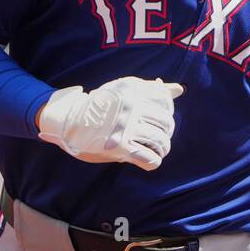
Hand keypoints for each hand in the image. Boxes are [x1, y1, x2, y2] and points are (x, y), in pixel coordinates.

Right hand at [37, 76, 183, 170]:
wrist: (69, 119)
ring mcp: (126, 127)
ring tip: (156, 149)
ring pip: (161, 141)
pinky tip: (148, 159)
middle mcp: (132, 106)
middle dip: (166, 132)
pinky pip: (150, 159)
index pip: (166, 102)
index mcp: (134, 89)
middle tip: (158, 137)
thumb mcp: (124, 88)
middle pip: (166, 123)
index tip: (157, 120)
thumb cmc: (101, 104)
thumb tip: (180, 89)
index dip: (168, 113)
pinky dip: (153, 162)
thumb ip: (152, 89)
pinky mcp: (120, 147)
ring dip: (161, 149)